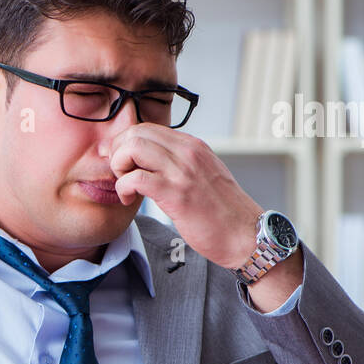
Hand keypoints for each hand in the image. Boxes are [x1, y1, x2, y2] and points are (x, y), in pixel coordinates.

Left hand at [108, 123, 264, 270]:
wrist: (245, 235)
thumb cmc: (222, 212)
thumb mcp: (203, 175)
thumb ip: (181, 164)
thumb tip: (152, 162)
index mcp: (193, 146)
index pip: (147, 128)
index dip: (126, 144)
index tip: (124, 164)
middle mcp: (188, 152)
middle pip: (136, 133)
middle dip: (118, 153)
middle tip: (121, 175)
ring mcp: (182, 171)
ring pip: (132, 148)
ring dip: (118, 167)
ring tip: (125, 186)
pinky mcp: (176, 194)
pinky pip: (135, 178)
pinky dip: (123, 188)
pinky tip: (129, 200)